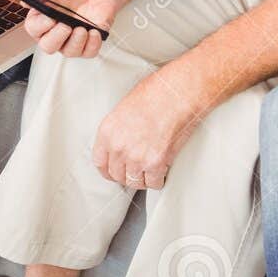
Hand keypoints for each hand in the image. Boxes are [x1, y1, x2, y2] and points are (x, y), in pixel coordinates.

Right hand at [18, 0, 119, 57]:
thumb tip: (24, 0)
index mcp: (41, 18)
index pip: (34, 29)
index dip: (40, 26)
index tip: (50, 18)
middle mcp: (55, 32)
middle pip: (49, 46)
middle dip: (57, 38)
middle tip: (66, 26)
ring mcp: (72, 38)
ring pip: (69, 51)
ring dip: (76, 42)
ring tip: (82, 28)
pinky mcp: (89, 40)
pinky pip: (89, 51)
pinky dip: (92, 45)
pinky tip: (94, 32)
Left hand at [92, 73, 199, 189]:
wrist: (177, 94)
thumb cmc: (156, 93)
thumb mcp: (124, 108)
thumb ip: (118, 130)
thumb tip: (121, 143)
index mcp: (107, 131)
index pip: (99, 162)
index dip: (108, 170)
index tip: (114, 171)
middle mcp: (118, 147)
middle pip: (117, 175)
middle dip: (127, 175)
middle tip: (136, 171)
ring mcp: (136, 157)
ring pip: (135, 182)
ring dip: (143, 179)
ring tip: (150, 171)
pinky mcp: (155, 164)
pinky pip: (154, 183)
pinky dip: (159, 180)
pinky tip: (162, 171)